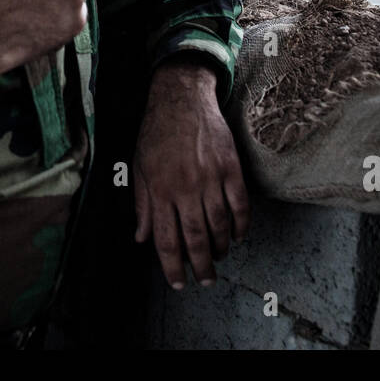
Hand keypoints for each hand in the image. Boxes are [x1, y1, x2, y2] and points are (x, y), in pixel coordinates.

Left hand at [133, 59, 249, 288]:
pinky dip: (241, 225)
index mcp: (160, 191)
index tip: (179, 282)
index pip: (167, 240)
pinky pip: (240, 205)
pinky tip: (237, 236)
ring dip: (220, 248)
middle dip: (201, 266)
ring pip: (219, 225)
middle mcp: (185, 188)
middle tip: (206, 280)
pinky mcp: (230, 167)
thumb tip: (141, 238)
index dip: (173, 266)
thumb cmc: (156, 133)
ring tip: (218, 258)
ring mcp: (210, 178)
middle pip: (196, 239)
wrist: (181, 98)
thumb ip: (142, 205)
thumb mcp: (139, 168)